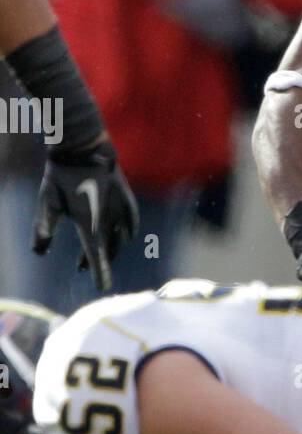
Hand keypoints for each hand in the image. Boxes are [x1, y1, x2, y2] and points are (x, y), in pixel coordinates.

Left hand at [33, 140, 138, 291]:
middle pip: (108, 249)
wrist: (84, 146)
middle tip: (79, 267)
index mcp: (90, 222)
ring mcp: (121, 209)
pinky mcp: (127, 200)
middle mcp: (109, 218)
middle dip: (98, 261)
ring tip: (98, 250)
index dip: (100, 272)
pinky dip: (124, 233)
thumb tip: (38, 251)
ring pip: (120, 238)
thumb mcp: (48, 201)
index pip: (96, 255)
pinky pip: (130, 223)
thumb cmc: (62, 175)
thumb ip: (44, 227)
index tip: (103, 287)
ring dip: (110, 247)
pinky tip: (122, 235)